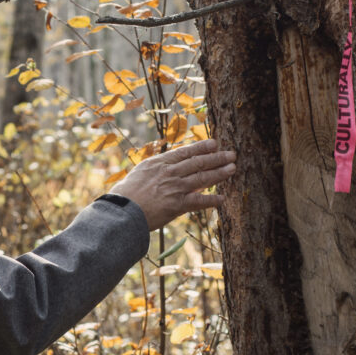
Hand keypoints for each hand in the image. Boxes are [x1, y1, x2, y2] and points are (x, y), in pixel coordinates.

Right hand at [109, 138, 236, 230]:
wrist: (122, 211)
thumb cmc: (126, 194)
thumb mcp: (140, 173)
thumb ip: (156, 168)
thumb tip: (167, 165)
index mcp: (160, 163)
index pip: (185, 152)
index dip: (202, 147)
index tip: (214, 143)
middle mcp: (170, 172)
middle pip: (198, 162)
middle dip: (217, 157)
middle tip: (231, 154)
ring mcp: (175, 188)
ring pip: (202, 177)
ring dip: (219, 173)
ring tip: (232, 169)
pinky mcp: (177, 204)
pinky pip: (199, 201)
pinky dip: (212, 200)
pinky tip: (223, 199)